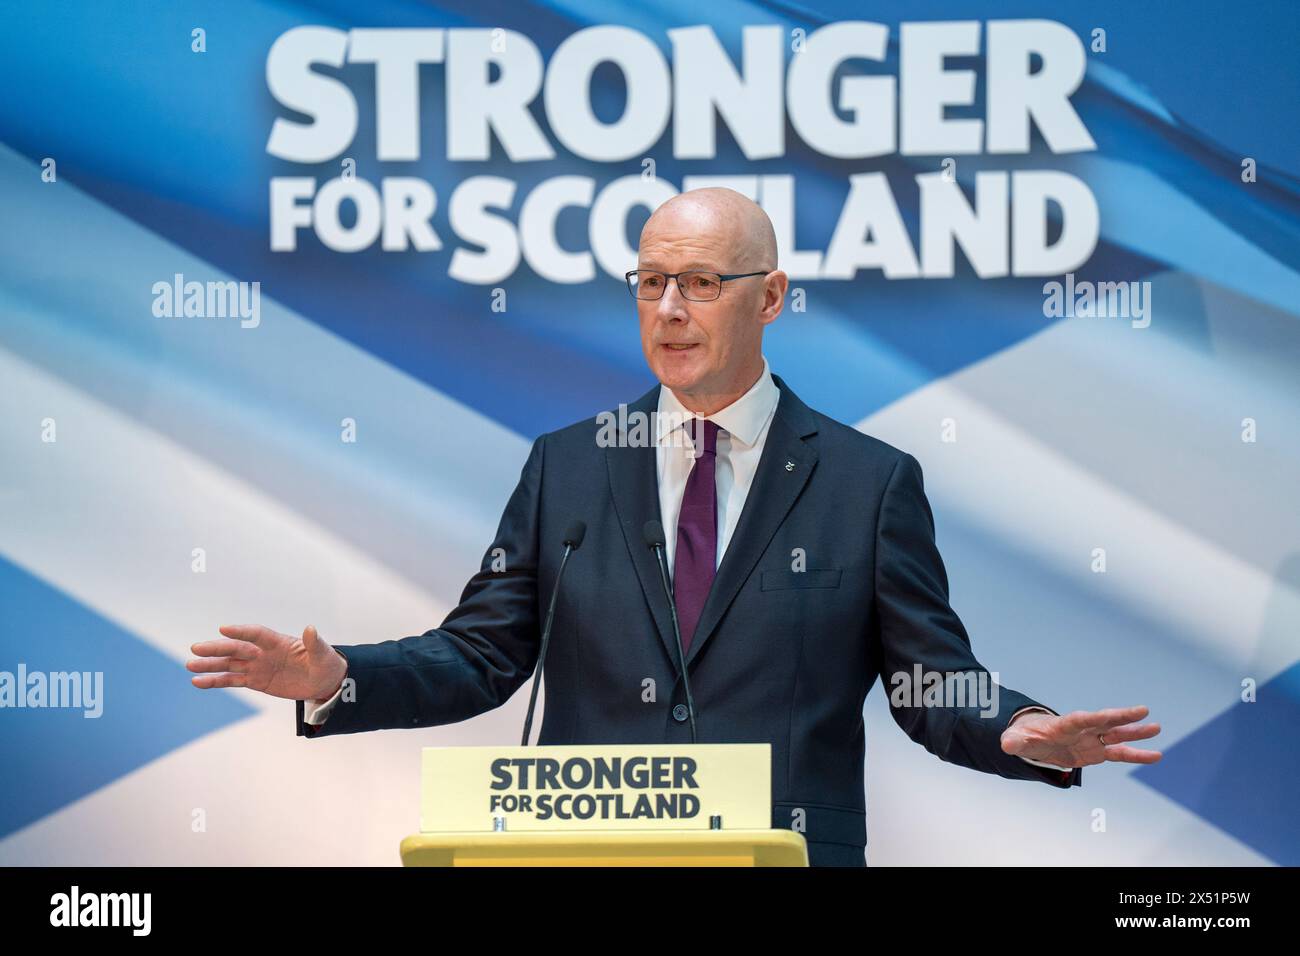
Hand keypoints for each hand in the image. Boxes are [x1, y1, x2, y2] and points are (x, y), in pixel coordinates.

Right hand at [187, 624, 346, 700]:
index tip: (224, 629)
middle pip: (237, 648)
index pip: (256, 634)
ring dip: (210, 665)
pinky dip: (215, 681)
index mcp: (279, 642)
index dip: (241, 632)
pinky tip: (198, 682)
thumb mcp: (324, 654)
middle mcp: (264, 652)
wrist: (324, 681)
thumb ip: (315, 643)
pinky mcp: (255, 681)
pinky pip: (232, 680)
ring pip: (229, 664)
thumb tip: (311, 628)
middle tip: (196, 648)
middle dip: (217, 648)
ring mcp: (257, 666)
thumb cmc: (325, 663)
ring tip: (190, 665)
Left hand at [1000, 705, 1161, 767]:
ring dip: (1136, 734)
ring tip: (1157, 729)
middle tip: (1144, 711)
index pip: (1083, 720)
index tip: (1110, 715)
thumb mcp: (1016, 739)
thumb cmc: (1025, 736)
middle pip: (1105, 722)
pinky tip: (1155, 755)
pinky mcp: (1096, 752)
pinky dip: (1136, 755)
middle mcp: (1082, 730)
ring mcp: (1091, 740)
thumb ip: (1015, 741)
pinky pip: (1119, 754)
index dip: (1098, 717)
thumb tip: (1006, 744)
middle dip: (1122, 717)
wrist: (1033, 740)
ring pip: (1117, 737)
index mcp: (1065, 725)